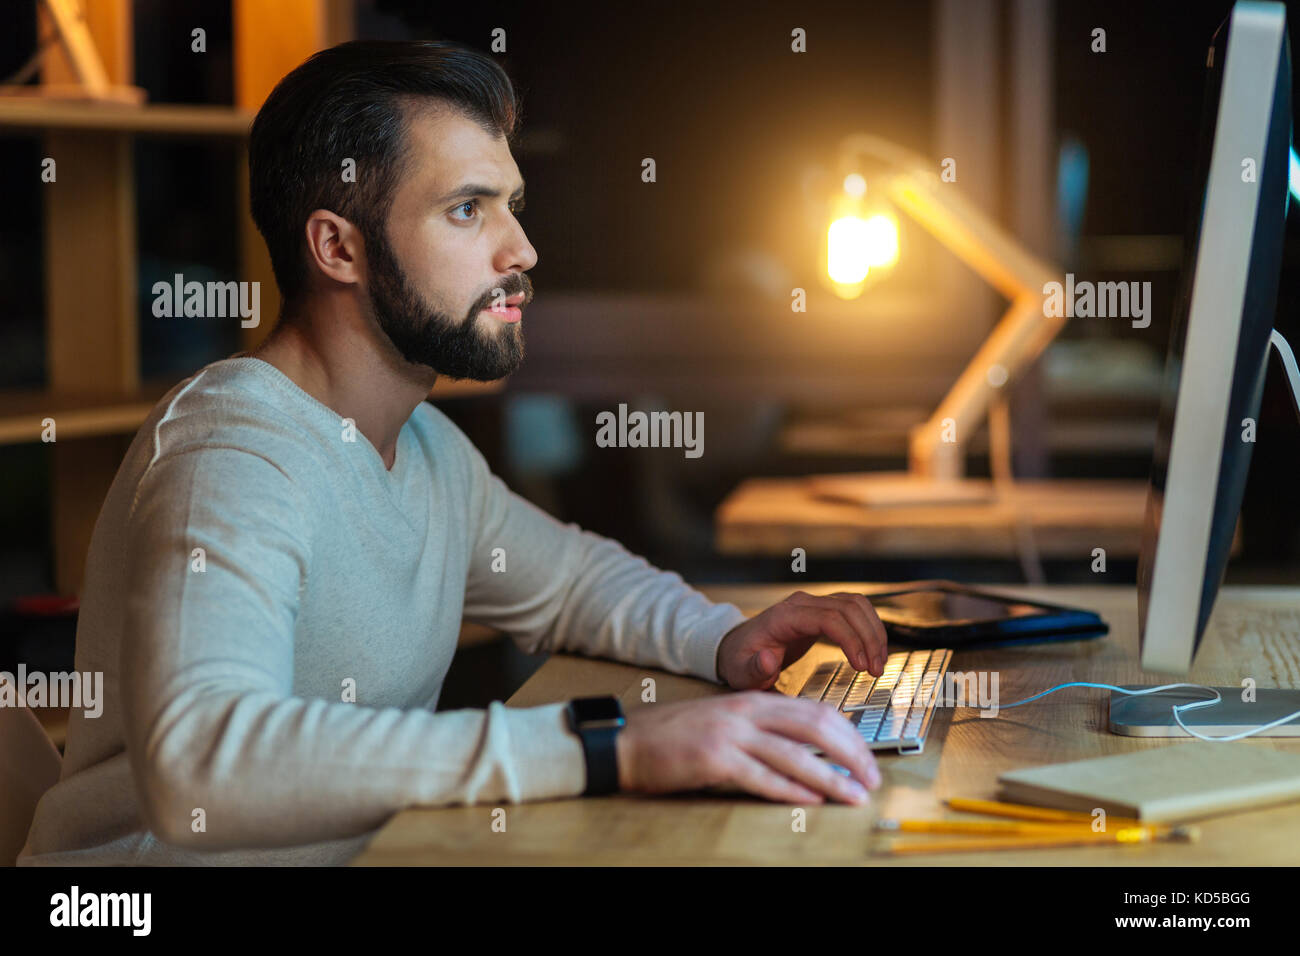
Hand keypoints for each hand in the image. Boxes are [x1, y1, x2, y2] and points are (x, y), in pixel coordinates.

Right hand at [615, 692, 881, 803]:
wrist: (627, 740)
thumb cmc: (675, 737)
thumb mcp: (725, 721)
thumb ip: (761, 729)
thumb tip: (807, 751)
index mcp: (751, 700)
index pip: (814, 710)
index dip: (848, 735)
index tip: (867, 758)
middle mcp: (745, 712)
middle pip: (814, 726)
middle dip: (851, 753)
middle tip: (871, 777)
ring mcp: (729, 734)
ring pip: (794, 753)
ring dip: (831, 777)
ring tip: (853, 795)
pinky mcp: (713, 759)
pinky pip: (761, 776)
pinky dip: (790, 789)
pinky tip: (811, 800)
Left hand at [716, 590, 887, 689]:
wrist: (737, 648)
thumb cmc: (740, 660)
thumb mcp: (741, 672)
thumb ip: (753, 668)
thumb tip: (767, 659)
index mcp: (784, 617)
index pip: (828, 618)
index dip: (851, 639)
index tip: (862, 666)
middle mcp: (800, 604)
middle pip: (847, 608)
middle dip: (868, 638)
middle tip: (876, 670)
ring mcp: (812, 605)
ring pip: (855, 605)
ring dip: (873, 631)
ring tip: (879, 663)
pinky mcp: (821, 611)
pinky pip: (853, 610)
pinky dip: (868, 627)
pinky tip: (873, 650)